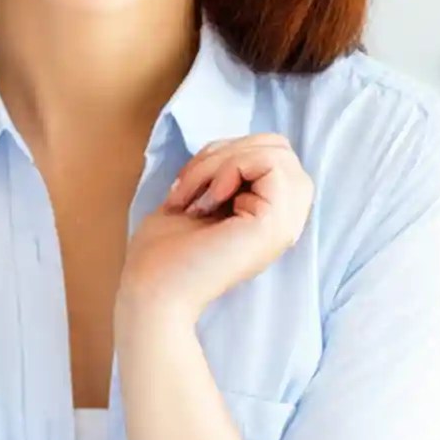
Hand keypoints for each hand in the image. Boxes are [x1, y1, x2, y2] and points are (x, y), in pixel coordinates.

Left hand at [117, 134, 313, 322]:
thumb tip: (231, 146)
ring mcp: (287, 222)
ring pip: (276, 150)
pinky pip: (270, 162)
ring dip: (225, 160)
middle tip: (191, 188)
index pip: (269, 154)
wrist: (153, 293)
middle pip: (277, 146)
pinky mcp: (277, 223)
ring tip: (199, 196)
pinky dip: (231, 168)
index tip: (188, 189)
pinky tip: (211, 201)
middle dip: (226, 152)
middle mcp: (285, 220)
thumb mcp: (196, 199)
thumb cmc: (163, 255)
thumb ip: (222, 173)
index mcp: (268, 217)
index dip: (226, 155)